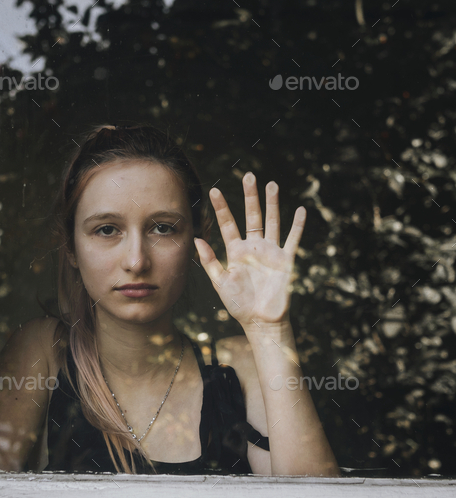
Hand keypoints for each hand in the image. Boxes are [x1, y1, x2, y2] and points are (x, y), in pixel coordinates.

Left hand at [193, 173, 305, 329]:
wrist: (260, 321)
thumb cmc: (238, 304)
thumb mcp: (220, 282)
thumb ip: (210, 261)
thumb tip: (197, 239)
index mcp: (236, 251)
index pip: (228, 223)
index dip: (221, 207)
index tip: (214, 190)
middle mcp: (253, 247)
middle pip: (252, 215)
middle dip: (251, 196)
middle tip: (249, 175)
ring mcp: (271, 251)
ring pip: (272, 222)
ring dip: (273, 204)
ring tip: (271, 185)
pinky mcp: (286, 260)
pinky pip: (292, 239)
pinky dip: (297, 226)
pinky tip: (300, 210)